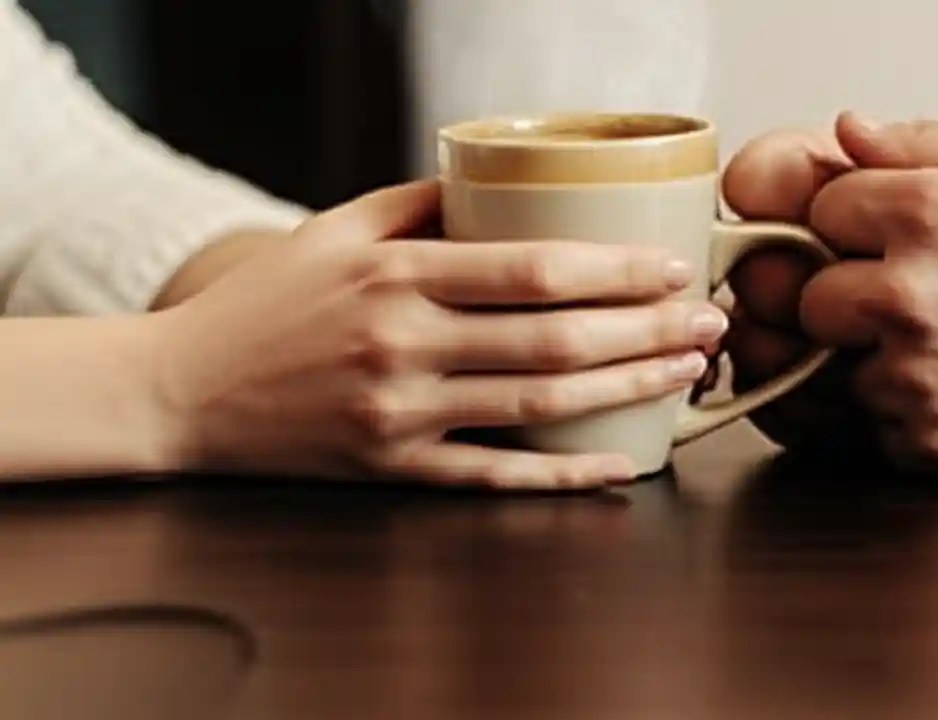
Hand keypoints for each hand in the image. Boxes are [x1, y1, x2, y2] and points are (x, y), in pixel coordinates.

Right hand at [154, 181, 726, 489]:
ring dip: (627, 390)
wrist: (182, 390)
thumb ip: (420, 203)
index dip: (616, 270)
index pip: (531, 269)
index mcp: (395, 271)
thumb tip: (505, 185)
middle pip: (554, 339)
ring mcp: (400, 412)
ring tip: (688, 373)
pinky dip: (564, 476)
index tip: (673, 266)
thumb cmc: (266, 304)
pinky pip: (494, 476)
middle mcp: (403, 341)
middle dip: (647, 330)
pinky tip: (623, 465)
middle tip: (709, 322)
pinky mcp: (393, 468)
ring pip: (538, 406)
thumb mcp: (334, 229)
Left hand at [798, 114, 937, 472]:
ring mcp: (910, 376)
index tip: (886, 240)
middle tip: (904, 299)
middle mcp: (908, 296)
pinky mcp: (920, 441)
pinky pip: (870, 424)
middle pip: (810, 297)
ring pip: (835, 366)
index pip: (821, 211)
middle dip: (844, 296)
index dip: (853, 225)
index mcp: (926, 214)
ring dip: (871, 359)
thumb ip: (919, 145)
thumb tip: (847, 131)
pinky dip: (900, 413)